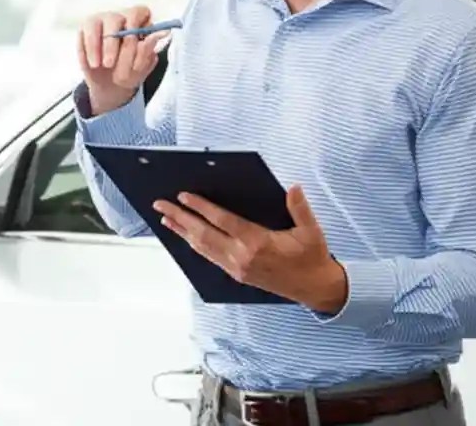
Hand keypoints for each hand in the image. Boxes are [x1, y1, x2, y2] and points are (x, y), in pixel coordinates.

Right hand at [77, 5, 168, 114]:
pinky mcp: (86, 28)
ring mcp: (102, 20)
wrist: (111, 84)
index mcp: (140, 23)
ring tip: (98, 66)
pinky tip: (92, 63)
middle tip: (110, 64)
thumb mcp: (140, 67)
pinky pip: (85, 34)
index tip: (132, 40)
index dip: (136, 24)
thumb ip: (148, 50)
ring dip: (96, 47)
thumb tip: (161, 33)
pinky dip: (87, 50)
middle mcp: (121, 17)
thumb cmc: (129, 71)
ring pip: (97, 24)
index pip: (140, 12)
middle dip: (112, 43)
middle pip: (117, 19)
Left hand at [152, 185, 346, 312]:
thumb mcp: (311, 231)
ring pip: (202, 247)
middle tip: (161, 204)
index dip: (202, 208)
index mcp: (258, 243)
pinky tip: (185, 236)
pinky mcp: (236, 274)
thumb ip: (300, 208)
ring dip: (182, 232)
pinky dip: (194, 245)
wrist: (315, 288)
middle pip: (203, 234)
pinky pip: (210, 257)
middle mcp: (242, 257)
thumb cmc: (312, 257)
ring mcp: (237, 268)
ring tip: (165, 218)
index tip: (184, 196)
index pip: (222, 221)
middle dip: (180, 217)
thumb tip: (293, 187)